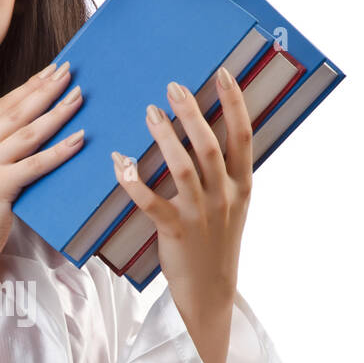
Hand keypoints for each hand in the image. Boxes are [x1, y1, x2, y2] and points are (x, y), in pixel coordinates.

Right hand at [0, 60, 84, 271]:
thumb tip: (31, 141)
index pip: (1, 107)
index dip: (28, 87)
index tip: (49, 71)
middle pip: (16, 111)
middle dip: (44, 89)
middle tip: (69, 71)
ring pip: (27, 132)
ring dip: (56, 112)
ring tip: (78, 96)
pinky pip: (35, 164)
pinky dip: (59, 151)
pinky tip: (78, 139)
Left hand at [111, 68, 252, 321]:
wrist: (211, 289)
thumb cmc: (217, 239)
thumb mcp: (234, 203)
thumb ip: (226, 170)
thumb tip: (209, 129)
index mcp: (242, 184)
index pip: (243, 135)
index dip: (235, 102)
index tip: (223, 74)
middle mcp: (224, 195)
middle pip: (209, 145)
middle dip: (191, 112)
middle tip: (172, 86)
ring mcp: (200, 214)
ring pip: (182, 167)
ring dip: (165, 137)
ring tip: (150, 113)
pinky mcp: (175, 231)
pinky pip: (151, 202)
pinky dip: (133, 181)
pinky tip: (120, 162)